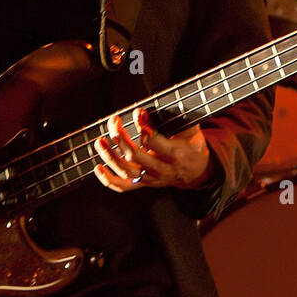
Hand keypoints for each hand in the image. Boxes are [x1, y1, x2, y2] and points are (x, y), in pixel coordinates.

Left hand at [94, 108, 216, 193]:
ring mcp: (151, 179)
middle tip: (114, 122)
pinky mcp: (144, 184)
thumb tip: (149, 109)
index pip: (153, 142)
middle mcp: (162, 169)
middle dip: (121, 139)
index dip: (143, 127)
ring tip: (100, 142)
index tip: (137, 112)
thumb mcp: (191, 130)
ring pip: (126, 172)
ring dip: (110, 156)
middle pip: (135, 157)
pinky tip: (98, 168)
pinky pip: (123, 187)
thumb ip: (175, 118)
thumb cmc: (192, 146)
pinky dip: (108, 180)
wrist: (198, 171)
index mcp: (175, 154)